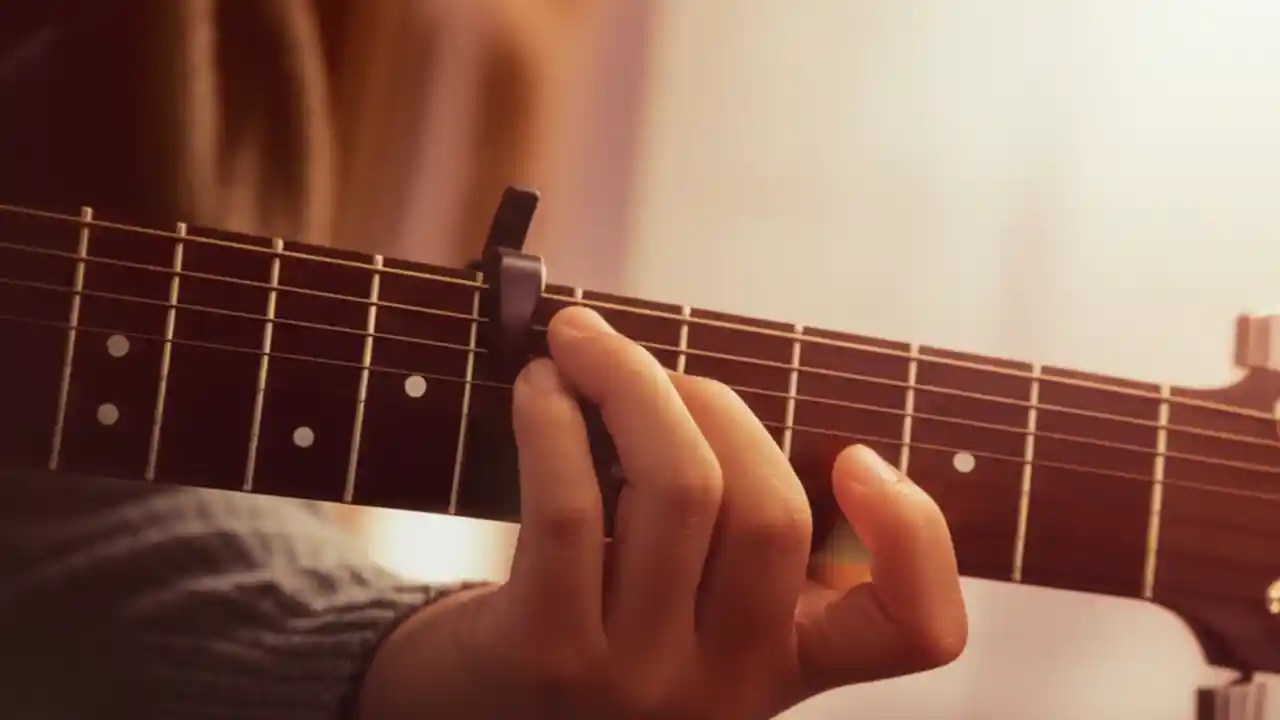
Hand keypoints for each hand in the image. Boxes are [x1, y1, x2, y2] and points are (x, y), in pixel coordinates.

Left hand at [358, 307, 966, 718]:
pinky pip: (570, 501)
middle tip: (653, 370)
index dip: (916, 535)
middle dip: (712, 402)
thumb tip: (701, 390)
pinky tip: (539, 387)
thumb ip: (729, 534)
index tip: (856, 458)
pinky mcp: (546, 652)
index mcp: (786, 666)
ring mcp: (637, 680)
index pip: (917, 632)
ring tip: (583, 346)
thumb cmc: (583, 632)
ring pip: (678, 487)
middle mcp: (726, 688)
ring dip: (630, 381)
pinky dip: (555, 417)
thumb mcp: (685, 611)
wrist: (466, 716)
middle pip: (771, 510)